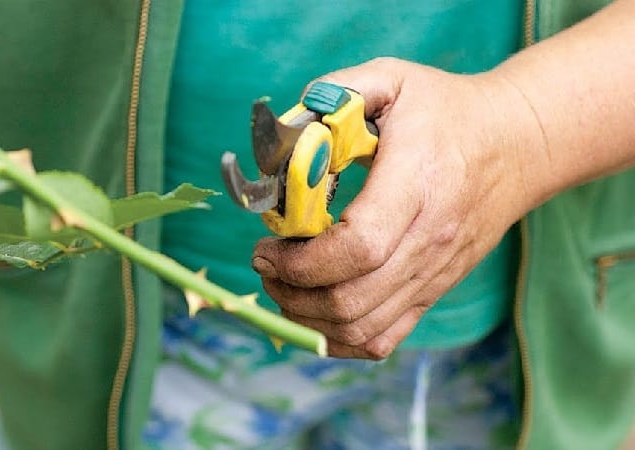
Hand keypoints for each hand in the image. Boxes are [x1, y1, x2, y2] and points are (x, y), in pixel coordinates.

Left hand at [252, 57, 547, 358]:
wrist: (518, 144)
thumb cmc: (448, 111)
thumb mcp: (394, 80)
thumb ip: (338, 92)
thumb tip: (285, 126)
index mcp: (417, 185)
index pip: (358, 247)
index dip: (301, 261)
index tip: (266, 247)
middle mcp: (429, 241)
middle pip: (351, 298)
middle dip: (290, 290)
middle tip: (265, 264)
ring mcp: (434, 273)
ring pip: (362, 327)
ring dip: (307, 317)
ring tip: (282, 285)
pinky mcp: (433, 290)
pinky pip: (382, 338)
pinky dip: (339, 338)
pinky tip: (314, 312)